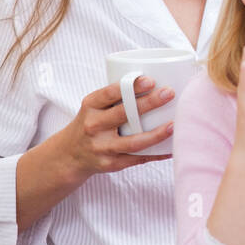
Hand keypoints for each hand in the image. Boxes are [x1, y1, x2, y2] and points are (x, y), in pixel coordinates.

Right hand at [58, 77, 177, 178]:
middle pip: (123, 114)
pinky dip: (156, 154)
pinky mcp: (111, 164)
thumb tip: (157, 80)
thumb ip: (117, 97)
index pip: (109, 93)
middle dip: (148, 103)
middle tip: (169, 93)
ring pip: (133, 142)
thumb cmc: (92, 123)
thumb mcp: (95, 106)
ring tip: (174, 125)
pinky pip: (137, 159)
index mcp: (90, 106)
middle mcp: (93, 126)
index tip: (150, 80)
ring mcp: (102, 147)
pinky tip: (171, 149)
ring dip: (156, 134)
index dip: (129, 86)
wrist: (70, 154)